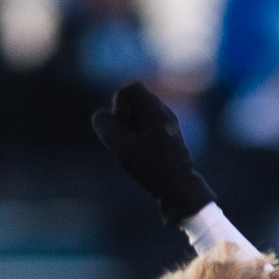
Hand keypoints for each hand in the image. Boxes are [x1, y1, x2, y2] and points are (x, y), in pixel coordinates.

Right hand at [90, 81, 214, 226]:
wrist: (178, 189)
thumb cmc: (152, 168)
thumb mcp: (123, 148)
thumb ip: (107, 128)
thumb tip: (100, 116)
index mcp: (156, 110)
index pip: (130, 89)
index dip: (119, 105)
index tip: (125, 127)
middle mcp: (163, 112)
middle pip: (133, 100)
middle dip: (123, 117)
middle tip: (128, 139)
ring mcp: (165, 124)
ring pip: (137, 115)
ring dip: (128, 129)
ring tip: (134, 149)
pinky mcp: (164, 137)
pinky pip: (143, 127)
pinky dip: (135, 137)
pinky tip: (140, 154)